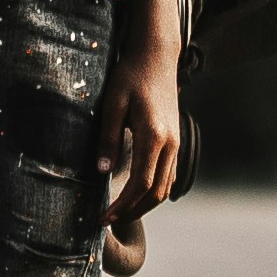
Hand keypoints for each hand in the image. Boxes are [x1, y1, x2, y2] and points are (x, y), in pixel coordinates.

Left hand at [96, 24, 183, 238]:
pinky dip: (154, 192)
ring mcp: (176, 143)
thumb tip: (100, 173)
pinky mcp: (175, 140)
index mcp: (154, 136)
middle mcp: (170, 144)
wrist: (157, 56)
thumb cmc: (131, 75)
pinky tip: (136, 195)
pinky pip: (168, 176)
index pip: (140, 184)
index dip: (122, 205)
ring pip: (165, 187)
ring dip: (143, 204)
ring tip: (119, 212)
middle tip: (107, 220)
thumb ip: (107, 139)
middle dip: (132, 211)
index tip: (103, 216)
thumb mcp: (112, 103)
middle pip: (155, 192)